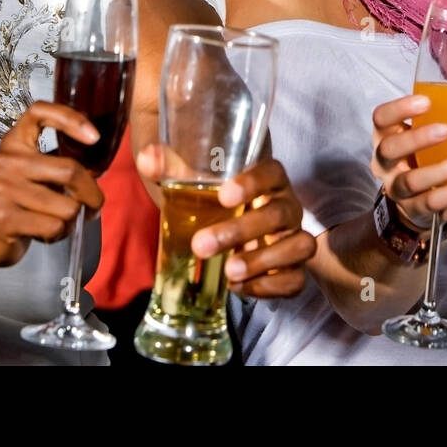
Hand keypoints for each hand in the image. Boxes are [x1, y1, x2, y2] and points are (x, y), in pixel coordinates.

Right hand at [0, 102, 104, 264]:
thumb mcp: (33, 169)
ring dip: (74, 218)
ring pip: (67, 206)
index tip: (95, 137)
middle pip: (70, 171)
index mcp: (15, 141)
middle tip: (93, 203)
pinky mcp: (5, 218)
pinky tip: (48, 230)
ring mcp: (4, 189)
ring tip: (62, 219)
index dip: (70, 118)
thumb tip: (98, 165)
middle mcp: (7, 160)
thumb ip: (60, 160)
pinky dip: (60, 233)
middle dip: (92, 194)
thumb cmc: (19, 197)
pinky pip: (54, 226)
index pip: (39, 111)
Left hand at [136, 147, 315, 297]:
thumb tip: (148, 159)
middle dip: (241, 231)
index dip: (253, 183)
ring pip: (298, 246)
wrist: (222, 226)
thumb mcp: (189, 179)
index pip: (272, 172)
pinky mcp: (291, 268)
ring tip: (228, 272)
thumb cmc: (211, 198)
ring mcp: (292, 237)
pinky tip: (238, 287)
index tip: (223, 195)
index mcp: (267, 180)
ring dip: (263, 260)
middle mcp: (286, 206)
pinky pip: (295, 280)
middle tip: (201, 245)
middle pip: (279, 213)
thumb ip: (169, 165)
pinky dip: (269, 287)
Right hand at [371, 94, 446, 229]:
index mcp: (387, 136)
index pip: (381, 118)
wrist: (417, 203)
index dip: (399, 108)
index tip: (426, 102)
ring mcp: (396, 187)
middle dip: (417, 138)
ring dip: (441, 170)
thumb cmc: (425, 158)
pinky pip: (429, 202)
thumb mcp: (435, 137)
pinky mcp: (412, 209)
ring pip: (410, 181)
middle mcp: (384, 162)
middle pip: (389, 148)